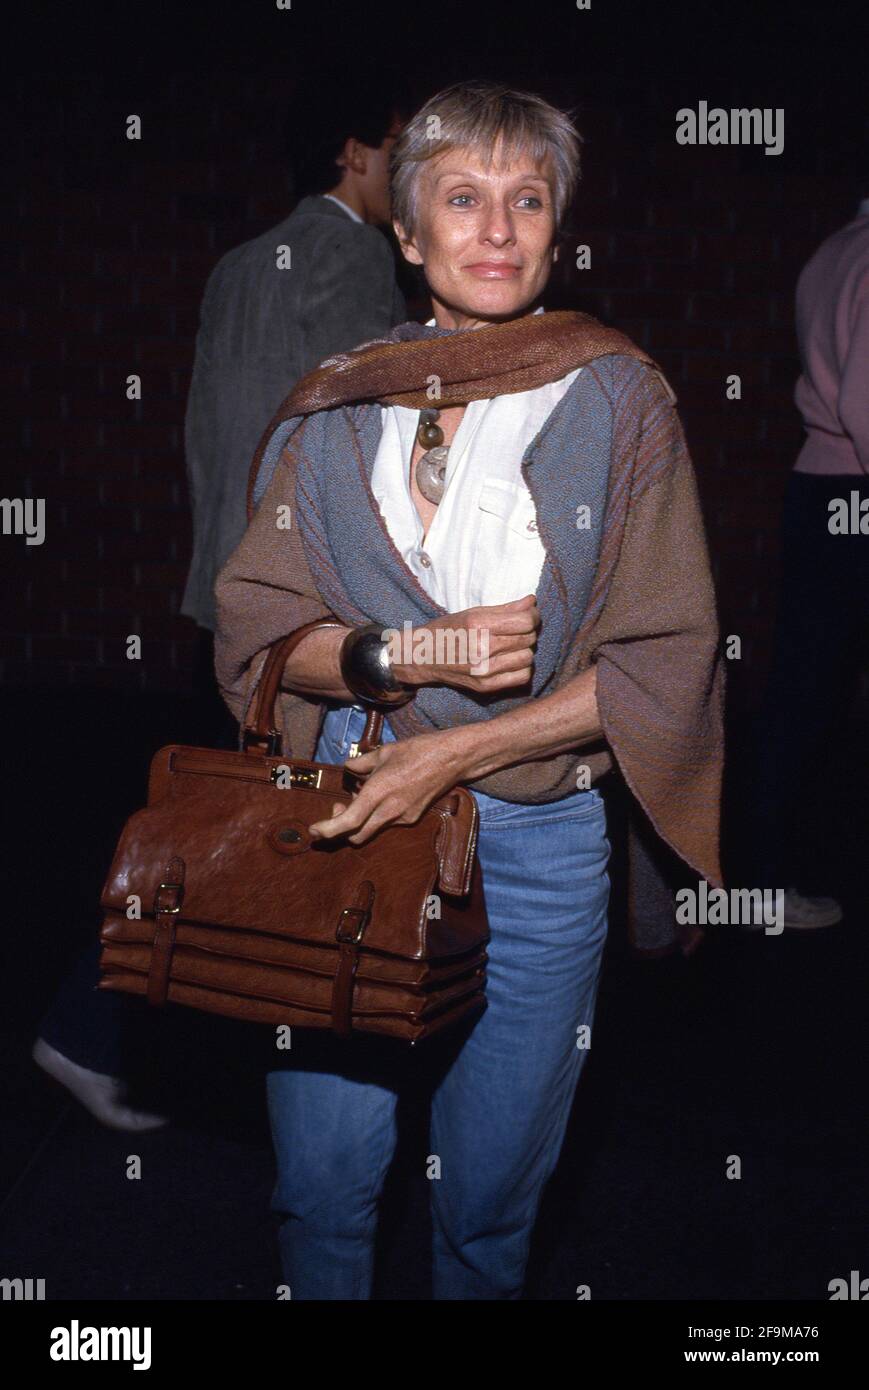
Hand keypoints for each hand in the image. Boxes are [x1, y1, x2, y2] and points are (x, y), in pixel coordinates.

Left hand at [308, 728, 467, 845]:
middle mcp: (389, 810)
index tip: (313, 830)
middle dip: (341, 829)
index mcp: (378, 791)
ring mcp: (403, 817)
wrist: (453, 758)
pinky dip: (377, 814)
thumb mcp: (383, 751)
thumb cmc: (418, 750)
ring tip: (361, 796)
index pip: (348, 822)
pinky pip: (387, 822)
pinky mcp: (413, 817)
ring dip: (360, 820)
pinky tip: (382, 795)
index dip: (327, 830)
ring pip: (372, 830)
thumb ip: (361, 763)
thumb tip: (349, 769)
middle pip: (356, 835)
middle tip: (338, 807)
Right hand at [391, 594, 539, 695]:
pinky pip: (522, 677)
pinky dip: (521, 668)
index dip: (532, 616)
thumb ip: (505, 608)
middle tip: (516, 630)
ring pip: (528, 658)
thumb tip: (532, 602)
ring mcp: (484, 670)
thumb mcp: (473, 612)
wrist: (422, 656)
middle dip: (527, 632)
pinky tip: (509, 661)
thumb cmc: (448, 630)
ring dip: (524, 650)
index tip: (528, 615)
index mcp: (478, 625)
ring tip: (510, 646)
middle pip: (528, 638)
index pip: (524, 621)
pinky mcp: (485, 686)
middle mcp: (481, 648)